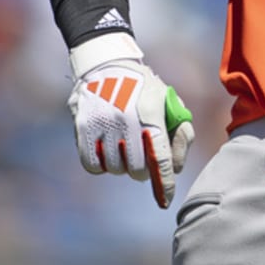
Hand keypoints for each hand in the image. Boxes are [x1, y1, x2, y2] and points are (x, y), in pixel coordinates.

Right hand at [67, 33, 195, 207]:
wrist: (107, 63)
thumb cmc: (145, 89)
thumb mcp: (170, 103)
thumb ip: (181, 132)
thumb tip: (175, 168)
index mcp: (151, 111)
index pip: (160, 157)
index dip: (163, 182)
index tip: (165, 200)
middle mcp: (126, 118)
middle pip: (137, 169)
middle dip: (144, 170)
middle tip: (143, 159)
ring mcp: (102, 122)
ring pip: (115, 169)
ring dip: (122, 166)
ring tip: (124, 148)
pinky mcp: (83, 126)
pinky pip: (92, 165)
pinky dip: (101, 166)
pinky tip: (108, 152)